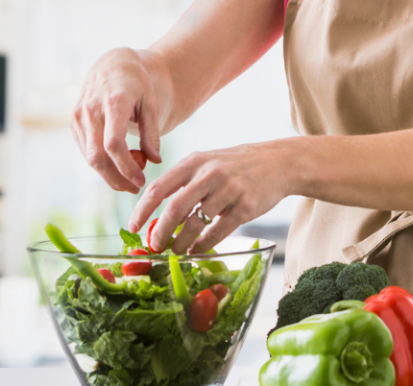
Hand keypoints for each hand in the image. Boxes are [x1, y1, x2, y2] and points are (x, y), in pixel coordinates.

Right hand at [72, 48, 165, 192]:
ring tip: (132, 178)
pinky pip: (86, 150)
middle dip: (116, 178)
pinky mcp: (74, 123)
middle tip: (136, 189)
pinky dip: (102, 163)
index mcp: (113, 102)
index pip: (113, 143)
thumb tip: (155, 161)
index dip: (126, 167)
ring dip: (110, 174)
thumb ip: (152, 133)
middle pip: (97, 156)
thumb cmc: (138, 85)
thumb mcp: (151, 104)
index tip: (142, 181)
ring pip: (89, 157)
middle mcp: (91, 110)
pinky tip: (119, 163)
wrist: (113, 66)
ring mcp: (78, 117)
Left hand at [128, 143, 290, 253]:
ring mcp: (229, 190)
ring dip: (181, 242)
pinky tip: (198, 250)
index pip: (159, 187)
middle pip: (174, 208)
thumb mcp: (209, 162)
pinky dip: (204, 245)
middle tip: (155, 247)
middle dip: (160, 232)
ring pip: (196, 223)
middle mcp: (210, 173)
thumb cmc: (238, 165)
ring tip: (176, 251)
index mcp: (194, 162)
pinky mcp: (245, 206)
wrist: (280, 162)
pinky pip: (218, 232)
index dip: (142, 210)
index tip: (133, 228)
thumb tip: (158, 214)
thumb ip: (185, 182)